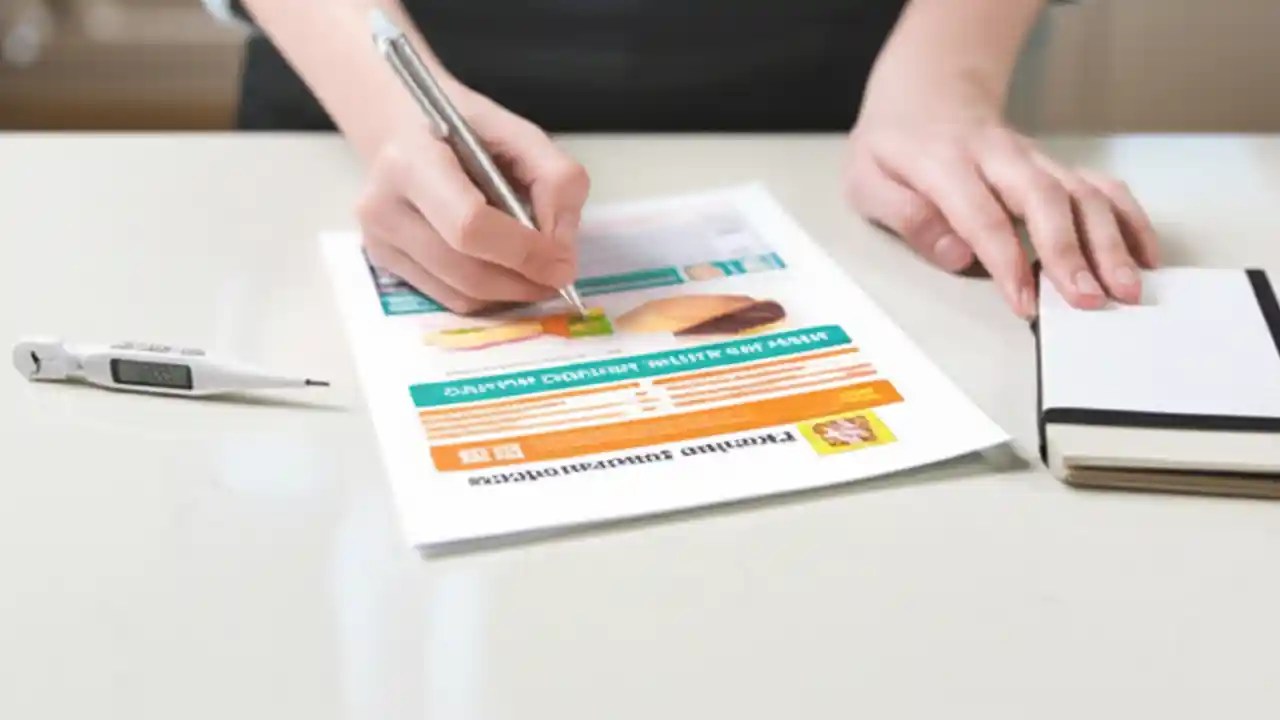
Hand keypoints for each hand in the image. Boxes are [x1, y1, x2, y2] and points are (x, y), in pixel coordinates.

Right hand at [357, 86, 589, 314]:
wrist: (403, 130)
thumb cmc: (464, 129)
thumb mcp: (519, 133)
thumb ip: (555, 179)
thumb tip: (560, 247)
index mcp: (412, 162)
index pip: (469, 226)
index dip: (523, 252)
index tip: (562, 262)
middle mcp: (383, 206)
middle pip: (466, 271)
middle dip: (524, 280)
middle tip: (559, 274)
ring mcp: (378, 240)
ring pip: (460, 294)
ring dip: (511, 292)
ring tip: (536, 272)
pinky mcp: (384, 264)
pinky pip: (449, 298)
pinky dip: (489, 295)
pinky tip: (505, 271)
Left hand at [844, 116, 1158, 317]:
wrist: (926, 96)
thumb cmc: (893, 149)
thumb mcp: (868, 181)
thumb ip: (905, 216)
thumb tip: (955, 254)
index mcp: (945, 162)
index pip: (982, 215)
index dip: (1007, 261)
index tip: (1026, 303)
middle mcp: (999, 156)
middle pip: (1045, 198)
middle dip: (1071, 251)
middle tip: (1089, 299)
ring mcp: (1034, 158)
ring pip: (1081, 192)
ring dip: (1109, 241)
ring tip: (1126, 289)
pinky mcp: (1056, 165)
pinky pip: (1101, 186)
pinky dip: (1128, 218)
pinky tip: (1145, 255)